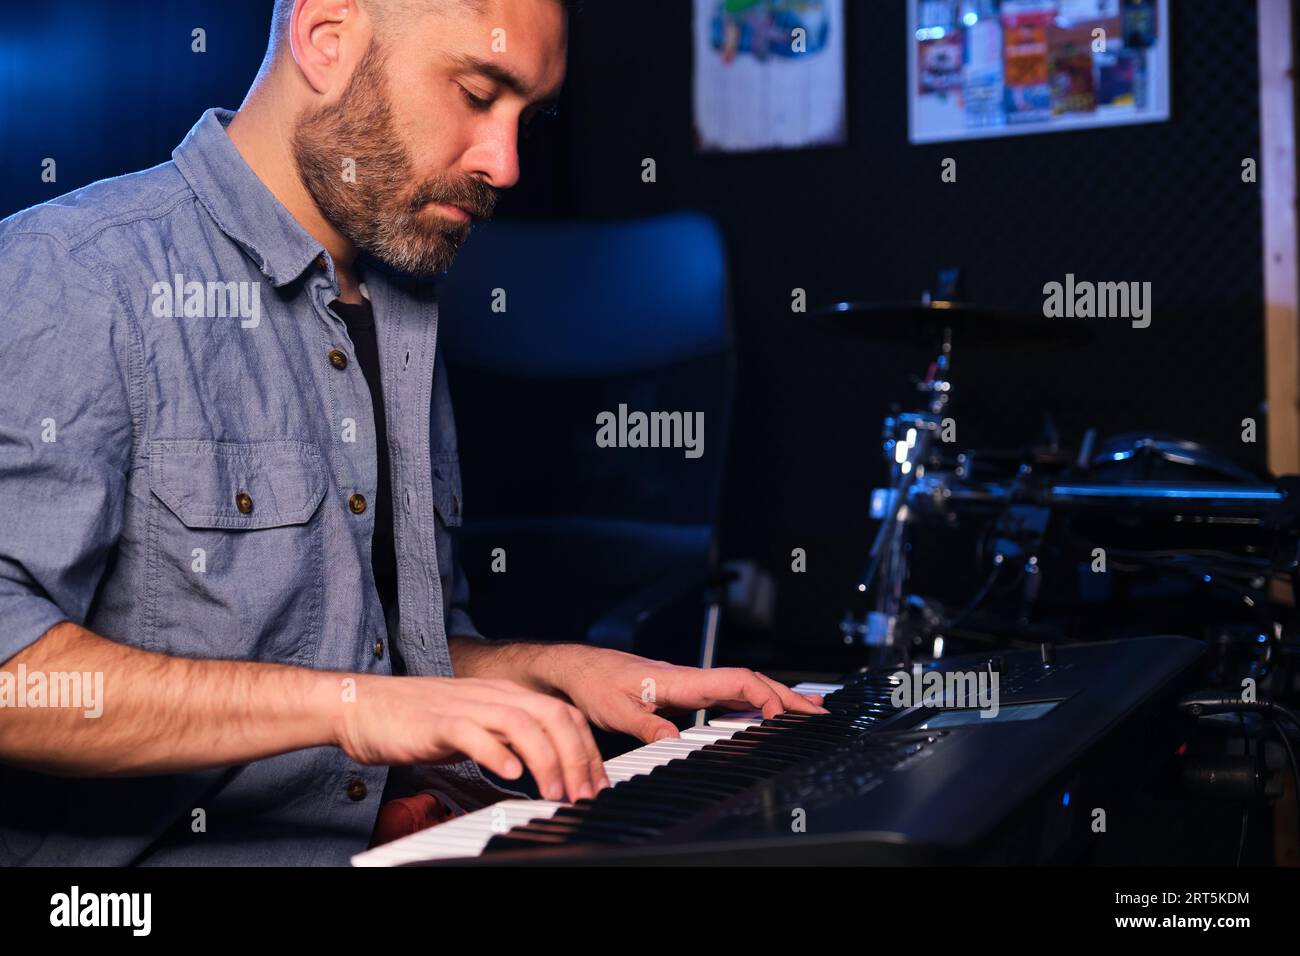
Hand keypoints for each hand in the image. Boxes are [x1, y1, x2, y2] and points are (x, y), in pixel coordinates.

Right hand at [333, 675, 608, 801]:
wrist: (362, 706)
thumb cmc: (415, 721)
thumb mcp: (473, 727)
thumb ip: (507, 740)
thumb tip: (541, 767)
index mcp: (505, 695)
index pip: (563, 713)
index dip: (587, 748)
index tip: (597, 783)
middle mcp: (492, 695)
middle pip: (553, 715)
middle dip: (578, 757)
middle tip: (585, 795)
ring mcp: (466, 706)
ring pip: (522, 722)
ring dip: (546, 759)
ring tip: (556, 793)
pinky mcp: (438, 722)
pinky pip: (474, 733)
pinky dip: (497, 753)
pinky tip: (511, 776)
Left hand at [549, 649, 829, 743]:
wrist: (575, 668)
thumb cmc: (594, 684)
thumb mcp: (615, 711)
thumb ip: (647, 726)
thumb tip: (676, 742)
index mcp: (680, 680)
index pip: (735, 682)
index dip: (764, 697)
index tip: (784, 718)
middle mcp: (690, 678)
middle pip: (749, 682)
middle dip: (787, 696)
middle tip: (820, 713)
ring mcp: (689, 683)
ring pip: (742, 686)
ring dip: (776, 697)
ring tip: (807, 710)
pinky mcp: (682, 691)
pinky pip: (728, 693)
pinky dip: (754, 700)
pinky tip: (764, 712)